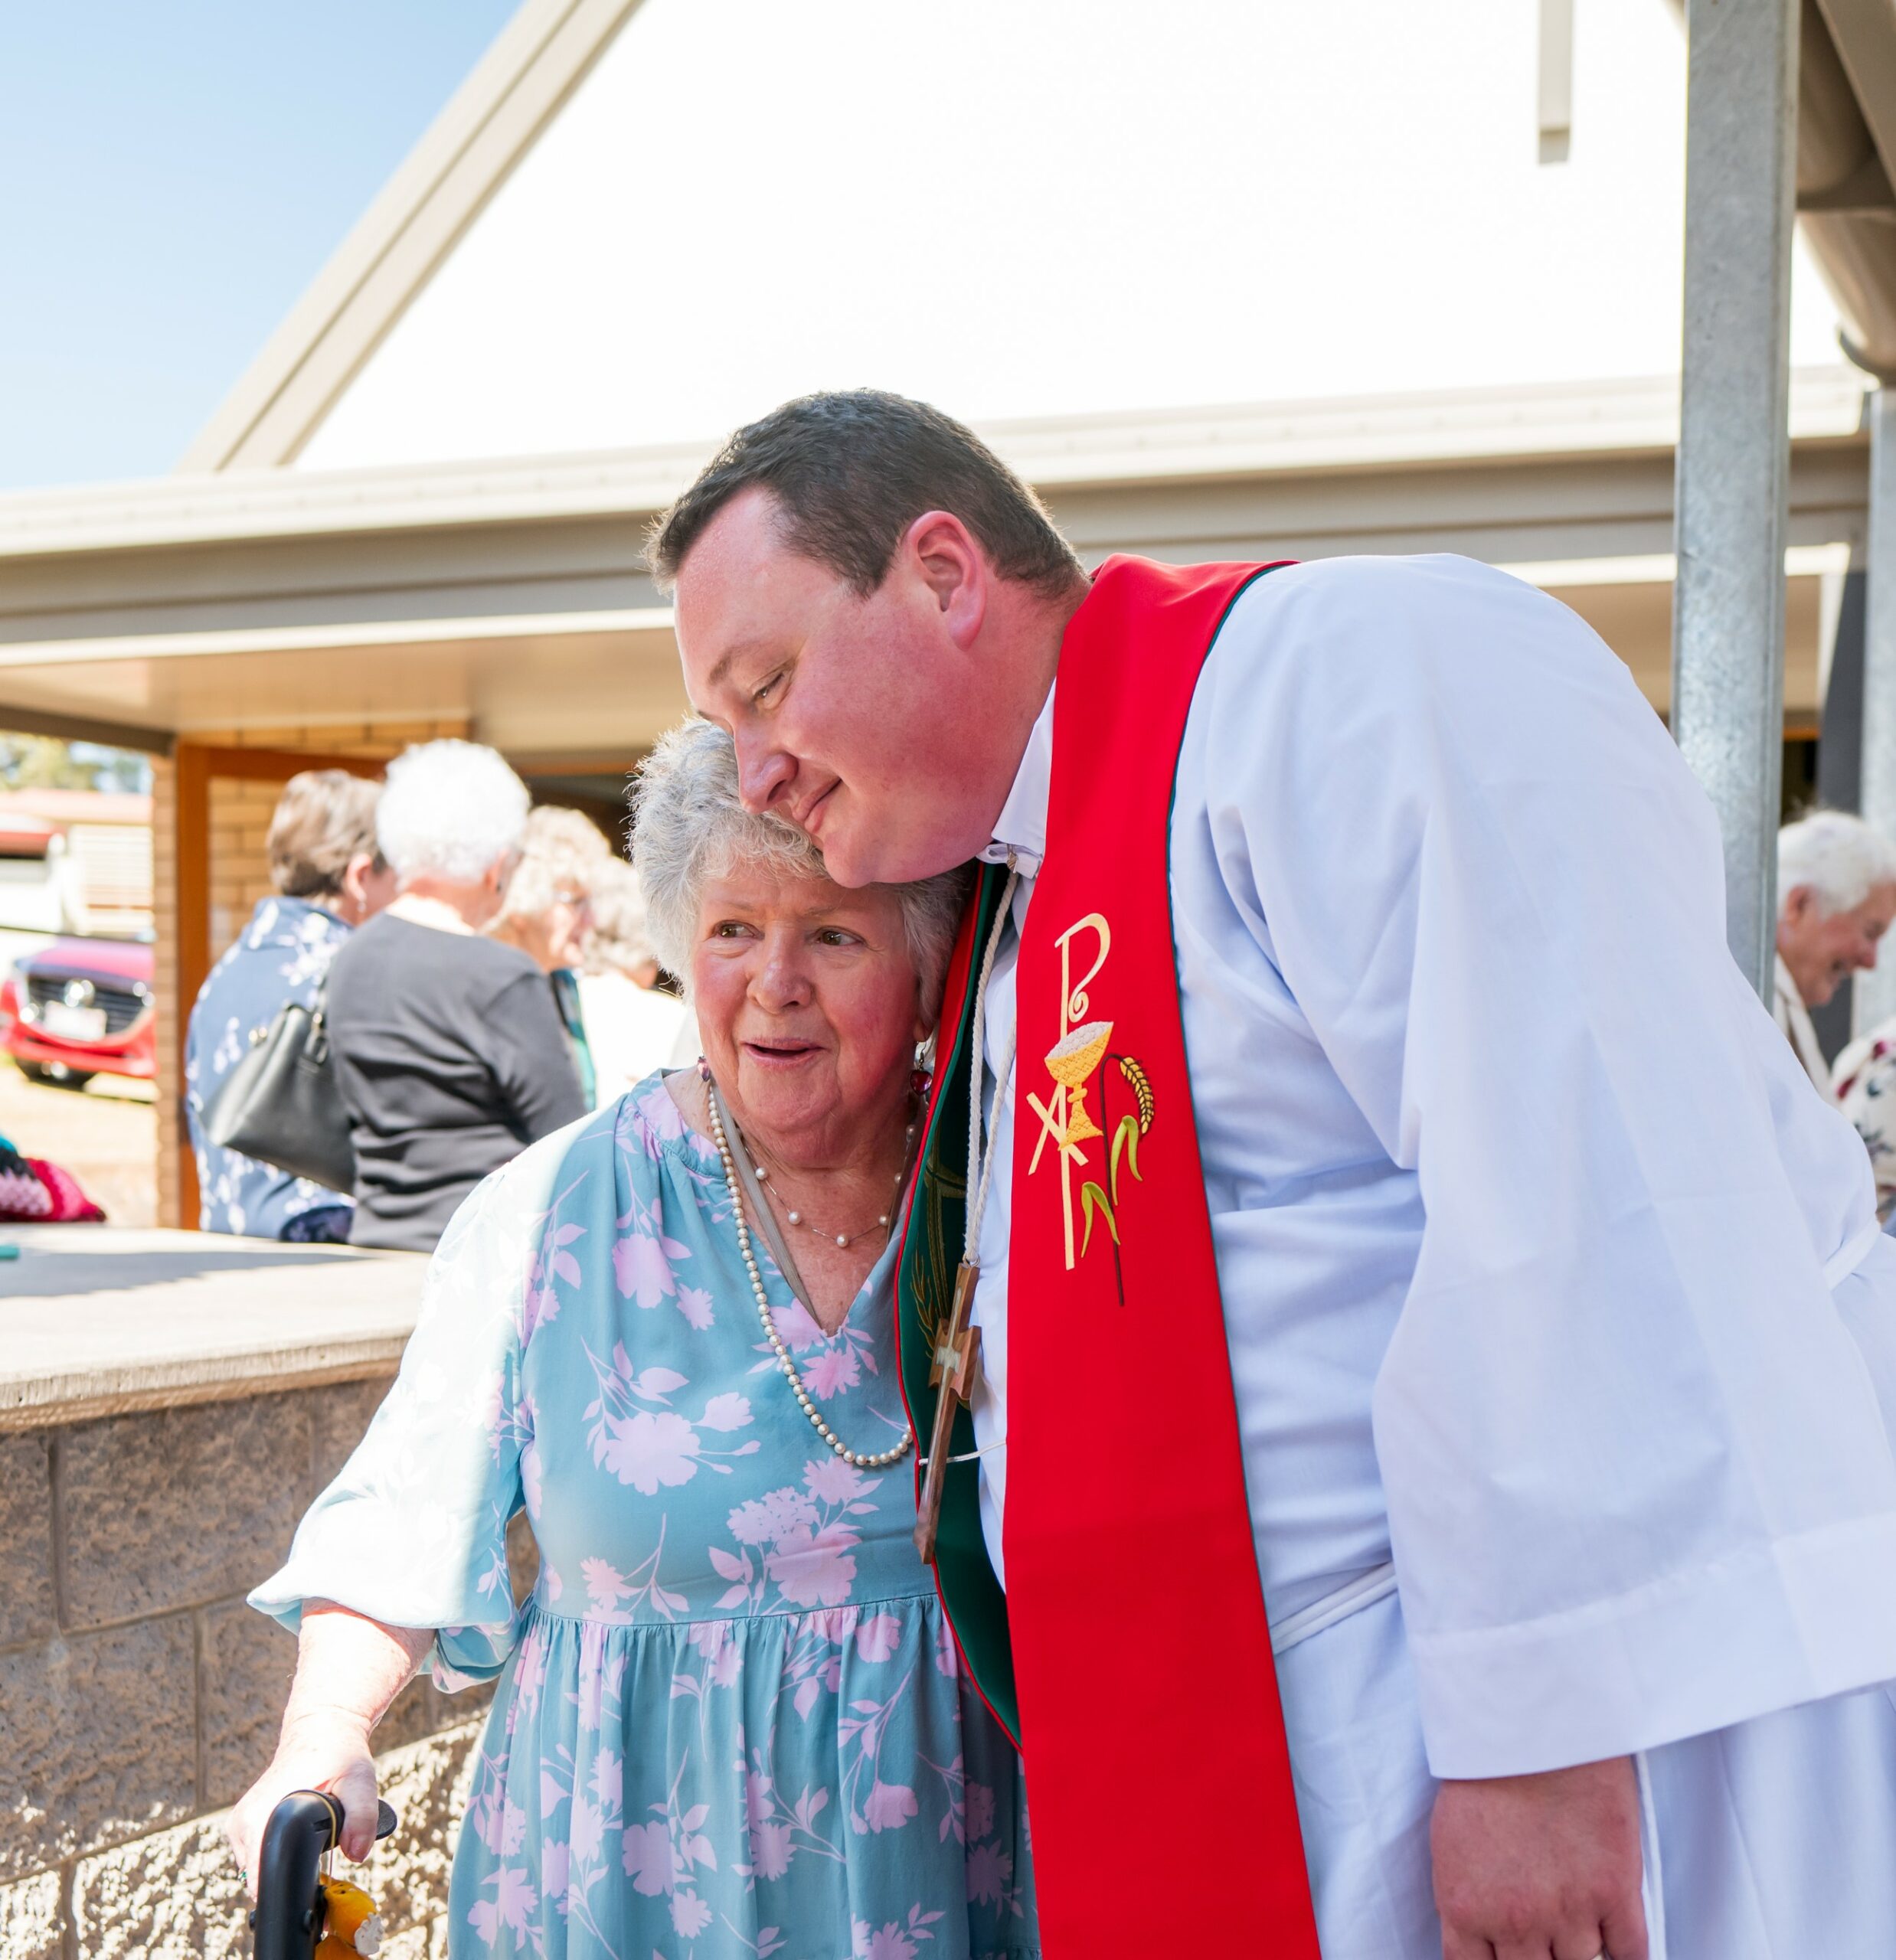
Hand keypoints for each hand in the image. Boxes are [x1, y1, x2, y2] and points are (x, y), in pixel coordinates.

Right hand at [224, 1714, 379, 1898]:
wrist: (320, 1729)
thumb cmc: (338, 1753)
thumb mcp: (359, 1781)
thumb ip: (362, 1818)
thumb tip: (357, 1855)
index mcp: (260, 1816)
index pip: (259, 1880)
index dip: (285, 1891)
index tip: (310, 1890)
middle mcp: (242, 1823)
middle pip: (259, 1879)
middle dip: (289, 1877)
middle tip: (320, 1855)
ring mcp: (238, 1824)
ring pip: (257, 1869)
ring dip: (283, 1863)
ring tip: (311, 1839)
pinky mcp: (243, 1824)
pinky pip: (256, 1855)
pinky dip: (276, 1852)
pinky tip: (298, 1834)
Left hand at [1431, 1755, 1647, 1959]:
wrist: (1531, 1724)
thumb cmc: (1483, 1771)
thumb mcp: (1451, 1843)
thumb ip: (1466, 1902)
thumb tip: (1480, 1939)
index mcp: (1465, 1909)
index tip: (1507, 1956)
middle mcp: (1516, 1922)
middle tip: (1545, 1943)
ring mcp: (1569, 1913)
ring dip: (1579, 1955)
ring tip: (1578, 1932)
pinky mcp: (1616, 1894)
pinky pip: (1631, 1956)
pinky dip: (1626, 1956)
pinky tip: (1616, 1944)